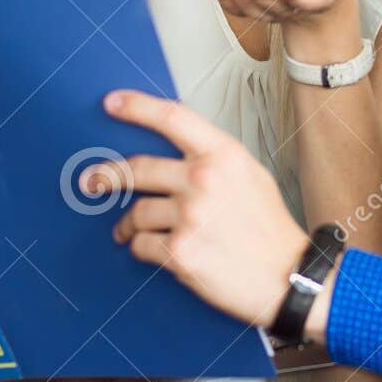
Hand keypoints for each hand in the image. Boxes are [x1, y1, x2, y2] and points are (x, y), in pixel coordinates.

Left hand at [81, 90, 308, 328]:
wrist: (289, 277)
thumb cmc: (269, 229)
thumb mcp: (250, 176)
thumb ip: (213, 159)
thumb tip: (172, 152)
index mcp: (223, 155)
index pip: (171, 117)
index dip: (136, 107)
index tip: (112, 103)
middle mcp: (204, 180)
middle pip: (136, 168)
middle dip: (106, 177)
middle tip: (93, 182)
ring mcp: (190, 216)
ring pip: (136, 212)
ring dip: (127, 224)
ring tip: (128, 230)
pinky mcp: (180, 252)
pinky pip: (141, 244)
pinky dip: (141, 249)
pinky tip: (154, 251)